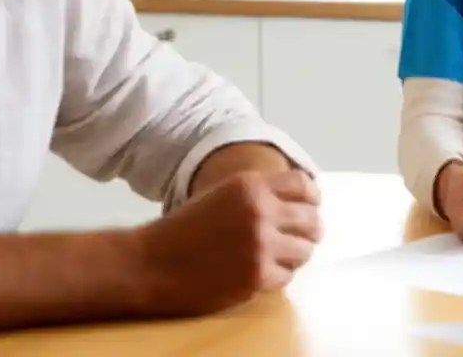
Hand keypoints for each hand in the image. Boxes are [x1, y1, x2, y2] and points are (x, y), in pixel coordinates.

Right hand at [133, 170, 321, 315]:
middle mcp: (260, 212)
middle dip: (309, 229)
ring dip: (295, 254)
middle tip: (302, 236)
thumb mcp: (222, 195)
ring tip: (279, 255)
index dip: (312, 197)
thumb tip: (300, 203)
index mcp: (251, 186)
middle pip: (311, 220)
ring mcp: (261, 245)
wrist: (150, 263)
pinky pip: (287, 276)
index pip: (304, 185)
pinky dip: (278, 275)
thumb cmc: (183, 230)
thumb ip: (259, 194)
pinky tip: (261, 271)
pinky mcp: (257, 276)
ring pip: (305, 251)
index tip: (312, 206)